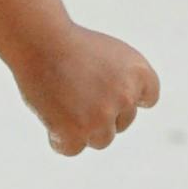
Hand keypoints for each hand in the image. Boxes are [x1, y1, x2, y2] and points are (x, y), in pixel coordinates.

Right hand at [16, 22, 157, 155]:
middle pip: (121, 123)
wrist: (39, 40)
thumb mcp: (109, 55)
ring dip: (83, 128)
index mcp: (139, 72)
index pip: (148, 98)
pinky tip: (51, 122)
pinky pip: (72, 148)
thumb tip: (116, 117)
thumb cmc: (68, 45)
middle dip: (101, 114)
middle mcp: (125, 96)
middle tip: (74, 92)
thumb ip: (123, 84)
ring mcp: (101, 116)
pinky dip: (60, 140)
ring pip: (101, 140)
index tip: (107, 91)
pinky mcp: (77, 131)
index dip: (125, 97)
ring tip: (62, 104)